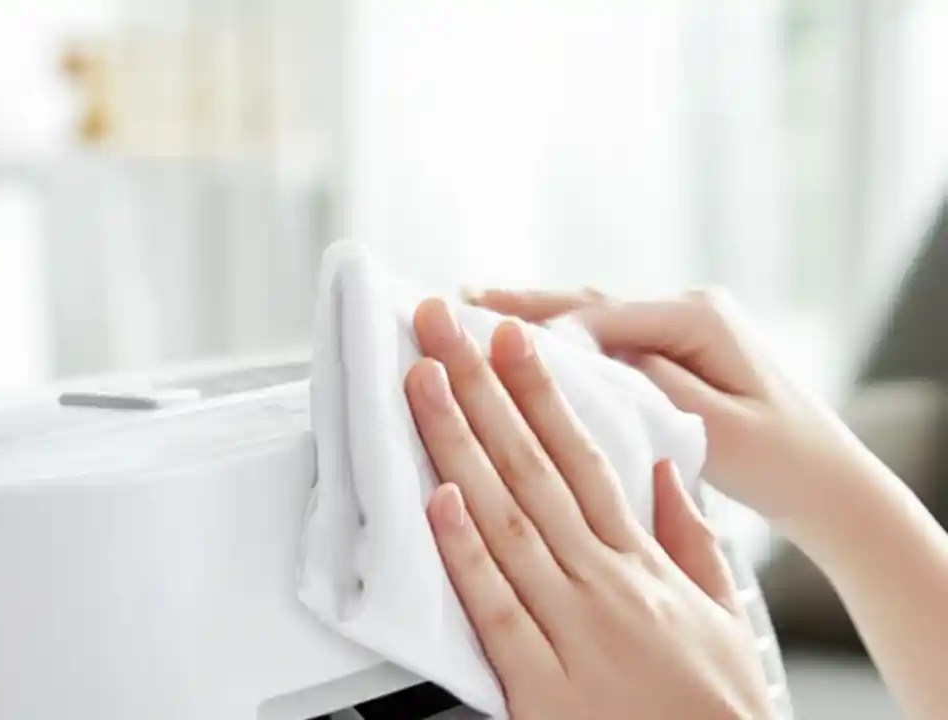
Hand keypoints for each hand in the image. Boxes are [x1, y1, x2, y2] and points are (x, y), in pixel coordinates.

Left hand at [406, 298, 772, 719]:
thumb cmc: (716, 710)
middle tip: (443, 328)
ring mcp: (572, 629)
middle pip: (532, 467)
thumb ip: (690, 540)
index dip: (542, 391)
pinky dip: (465, 553)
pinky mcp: (541, 686)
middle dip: (483, 389)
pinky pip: (496, 608)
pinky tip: (436, 501)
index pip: (582, 456)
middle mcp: (604, 582)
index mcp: (641, 563)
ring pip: (506, 519)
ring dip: (460, 444)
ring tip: (425, 383)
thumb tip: (665, 472)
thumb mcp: (722, 615)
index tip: (512, 338)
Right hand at [467, 288, 876, 542]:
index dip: (537, 331)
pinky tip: (519, 335)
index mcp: (695, 318)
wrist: (828, 478)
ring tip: (471, 305)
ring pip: (589, 312)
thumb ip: (649, 384)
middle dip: (518, 305)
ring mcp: (678, 323)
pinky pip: (604, 333)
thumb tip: (580, 353)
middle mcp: (684, 307)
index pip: (597, 317)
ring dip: (532, 312)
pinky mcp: (673, 346)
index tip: (481, 341)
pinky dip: (559, 334)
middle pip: (584, 302)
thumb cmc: (779, 459)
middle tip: (453, 301)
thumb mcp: (716, 427)